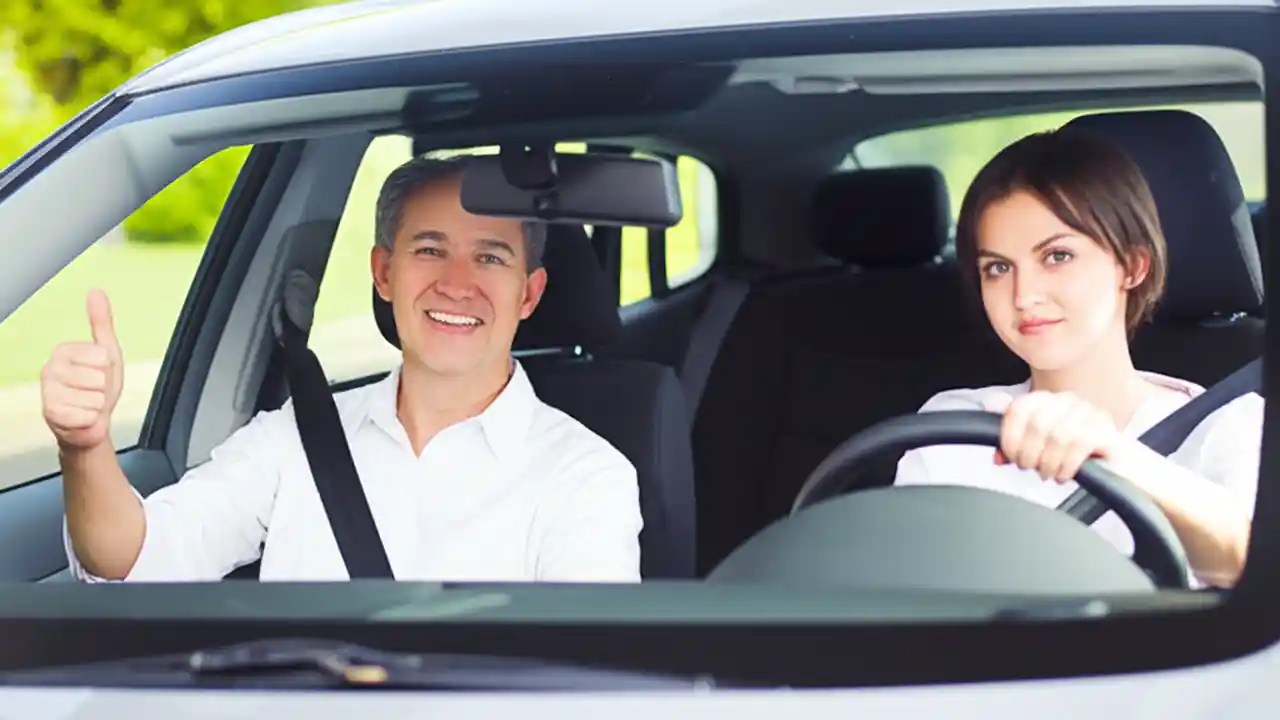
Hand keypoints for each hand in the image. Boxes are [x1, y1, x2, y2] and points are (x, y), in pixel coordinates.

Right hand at [41, 289, 123, 451]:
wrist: (90, 423)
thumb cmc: (98, 387)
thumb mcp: (107, 352)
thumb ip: (101, 322)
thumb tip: (96, 291)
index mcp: (64, 351)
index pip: (102, 356)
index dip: (108, 368)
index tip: (99, 372)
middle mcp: (50, 368)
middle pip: (99, 377)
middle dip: (104, 388)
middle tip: (94, 391)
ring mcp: (48, 391)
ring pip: (94, 396)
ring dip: (97, 405)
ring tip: (88, 403)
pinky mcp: (51, 413)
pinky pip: (87, 414)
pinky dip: (91, 419)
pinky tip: (82, 416)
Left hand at [982, 390, 1122, 482]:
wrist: (1118, 465)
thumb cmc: (1072, 455)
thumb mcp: (1039, 448)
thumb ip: (1016, 443)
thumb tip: (995, 447)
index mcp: (1046, 400)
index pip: (1019, 409)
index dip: (1010, 436)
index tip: (1011, 457)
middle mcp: (1067, 400)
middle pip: (1037, 424)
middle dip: (1029, 454)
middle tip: (1032, 468)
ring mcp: (1089, 412)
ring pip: (1057, 437)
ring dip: (1048, 463)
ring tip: (1049, 473)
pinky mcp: (1105, 429)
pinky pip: (1078, 446)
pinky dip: (1066, 466)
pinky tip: (1065, 474)